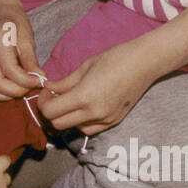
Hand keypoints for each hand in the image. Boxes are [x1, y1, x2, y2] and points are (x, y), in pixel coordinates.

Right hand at [0, 1, 39, 103]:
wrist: (0, 15)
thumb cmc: (16, 24)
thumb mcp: (27, 37)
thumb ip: (31, 59)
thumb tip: (39, 78)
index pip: (10, 69)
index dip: (26, 81)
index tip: (38, 82)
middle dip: (15, 92)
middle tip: (29, 89)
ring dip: (4, 97)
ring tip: (20, 90)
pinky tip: (9, 91)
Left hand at [36, 42, 155, 135]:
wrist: (144, 63)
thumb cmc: (115, 58)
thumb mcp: (85, 67)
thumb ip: (64, 82)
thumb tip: (48, 89)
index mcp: (84, 97)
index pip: (50, 111)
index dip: (42, 103)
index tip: (46, 92)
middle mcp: (94, 113)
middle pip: (58, 125)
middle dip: (51, 113)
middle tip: (54, 98)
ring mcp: (106, 120)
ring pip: (74, 129)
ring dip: (67, 118)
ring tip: (70, 102)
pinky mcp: (114, 121)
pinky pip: (90, 129)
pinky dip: (81, 121)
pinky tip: (84, 107)